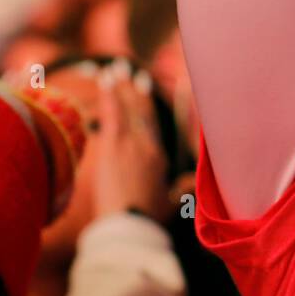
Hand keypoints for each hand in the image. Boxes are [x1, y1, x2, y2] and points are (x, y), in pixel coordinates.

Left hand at [90, 61, 171, 223]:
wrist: (131, 226)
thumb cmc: (147, 221)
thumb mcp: (168, 205)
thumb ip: (179, 191)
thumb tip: (189, 183)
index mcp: (159, 158)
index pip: (153, 125)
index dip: (148, 105)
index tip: (144, 87)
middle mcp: (149, 145)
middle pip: (143, 111)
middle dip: (136, 90)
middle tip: (131, 72)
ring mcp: (133, 143)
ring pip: (129, 107)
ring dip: (122, 86)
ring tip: (115, 70)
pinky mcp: (115, 146)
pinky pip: (114, 112)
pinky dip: (110, 94)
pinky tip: (105, 78)